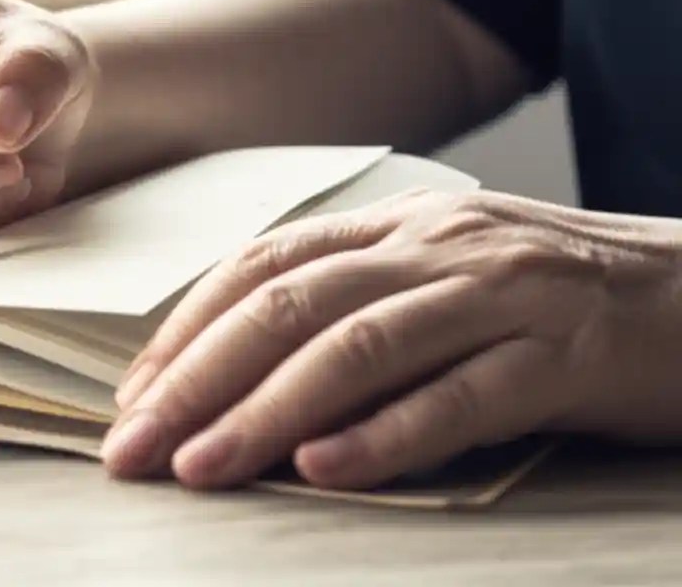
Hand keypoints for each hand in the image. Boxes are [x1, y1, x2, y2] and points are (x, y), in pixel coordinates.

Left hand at [102, 188, 681, 490]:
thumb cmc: (561, 302)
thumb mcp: (446, 283)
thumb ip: (359, 309)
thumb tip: (247, 373)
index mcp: (400, 228)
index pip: (262, 268)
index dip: (186, 330)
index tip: (131, 396)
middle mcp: (439, 247)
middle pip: (290, 307)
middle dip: (197, 380)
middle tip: (133, 447)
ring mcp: (503, 295)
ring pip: (358, 348)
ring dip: (265, 412)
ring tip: (200, 468)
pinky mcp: (566, 354)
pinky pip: (461, 397)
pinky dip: (385, 435)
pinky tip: (323, 470)